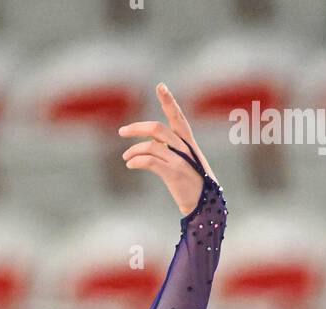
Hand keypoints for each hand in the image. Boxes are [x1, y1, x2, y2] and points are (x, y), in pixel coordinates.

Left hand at [118, 83, 215, 217]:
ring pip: (152, 145)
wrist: (204, 205)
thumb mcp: (183, 163)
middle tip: (121, 131)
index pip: (178, 116)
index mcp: (188, 142)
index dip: (169, 100)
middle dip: (136, 127)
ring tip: (126, 157)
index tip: (160, 86)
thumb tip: (147, 145)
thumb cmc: (192, 184)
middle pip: (157, 128)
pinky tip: (130, 164)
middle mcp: (185, 147)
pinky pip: (150, 161)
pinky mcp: (173, 173)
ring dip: (133, 149)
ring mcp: (180, 159)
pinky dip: (136, 161)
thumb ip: (169, 150)